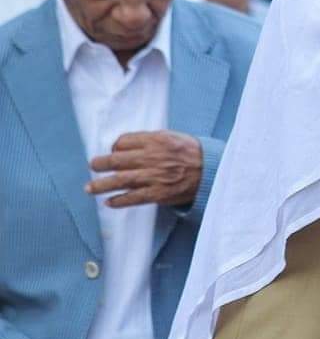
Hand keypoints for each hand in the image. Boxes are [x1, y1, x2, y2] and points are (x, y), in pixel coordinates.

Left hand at [87, 130, 202, 208]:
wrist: (211, 171)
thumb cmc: (191, 152)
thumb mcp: (173, 136)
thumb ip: (151, 139)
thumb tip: (126, 144)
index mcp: (155, 140)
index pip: (124, 141)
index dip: (116, 146)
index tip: (114, 152)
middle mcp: (152, 157)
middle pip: (118, 160)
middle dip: (101, 163)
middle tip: (93, 166)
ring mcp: (154, 176)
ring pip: (121, 180)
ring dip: (102, 185)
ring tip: (90, 188)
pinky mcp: (158, 193)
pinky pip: (134, 198)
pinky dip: (120, 200)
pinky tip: (109, 202)